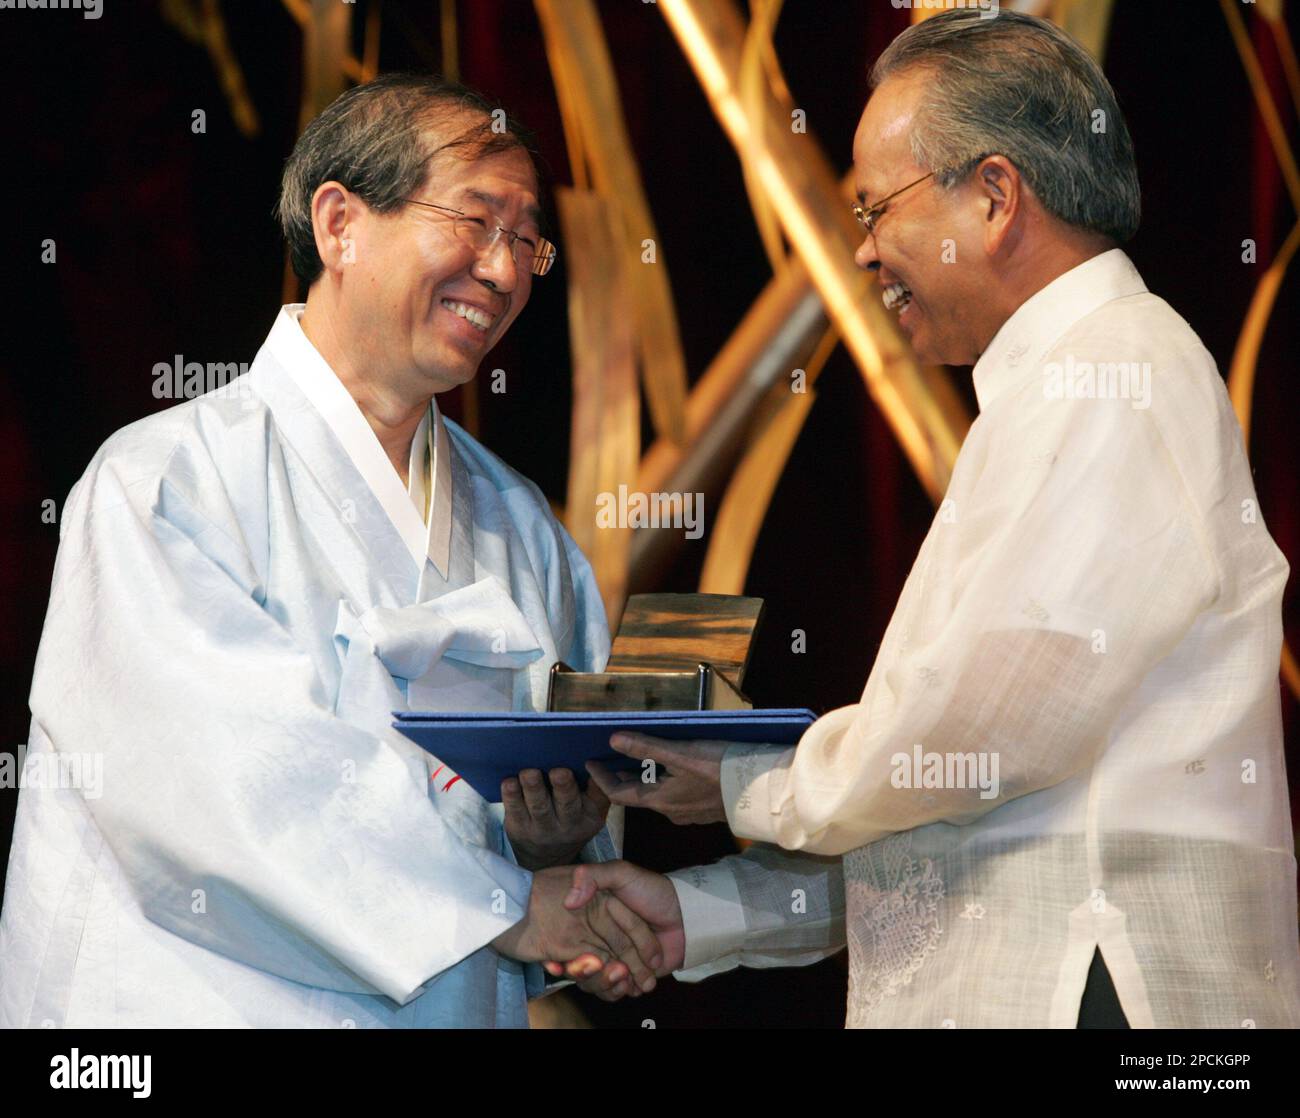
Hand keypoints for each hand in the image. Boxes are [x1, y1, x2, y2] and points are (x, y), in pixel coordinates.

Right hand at [492, 866, 662, 992]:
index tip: (558, 962)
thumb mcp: (621, 873)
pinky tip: (634, 984)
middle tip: (600, 965)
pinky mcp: (632, 976)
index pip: (566, 946)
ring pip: (597, 984)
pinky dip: (624, 990)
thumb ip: (592, 876)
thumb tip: (568, 900)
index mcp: (590, 922)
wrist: (687, 914)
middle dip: (587, 973)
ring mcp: (616, 960)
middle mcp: (599, 943)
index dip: (560, 957)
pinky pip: (618, 992)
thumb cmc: (652, 890)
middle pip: (580, 969)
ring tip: (624, 975)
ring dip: (607, 984)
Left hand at [503, 767, 609, 869]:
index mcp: (590, 816)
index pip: (597, 797)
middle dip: (563, 787)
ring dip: (534, 788)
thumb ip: (594, 787)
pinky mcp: (519, 829)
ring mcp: (542, 829)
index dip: (595, 782)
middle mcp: (568, 825)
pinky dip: (511, 796)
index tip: (589, 764)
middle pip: (567, 805)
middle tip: (558, 772)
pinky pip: (515, 811)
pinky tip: (509, 782)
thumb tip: (591, 758)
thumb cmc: (571, 818)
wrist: (546, 855)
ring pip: (539, 807)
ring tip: (529, 773)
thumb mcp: (591, 809)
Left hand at [586, 734, 727, 824]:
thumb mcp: (680, 753)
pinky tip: (671, 770)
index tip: (590, 764)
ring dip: (643, 780)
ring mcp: (690, 814)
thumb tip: (613, 741)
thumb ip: (646, 748)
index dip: (602, 779)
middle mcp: (672, 812)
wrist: (761, 792)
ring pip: (657, 797)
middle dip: (621, 778)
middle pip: (638, 797)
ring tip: (636, 760)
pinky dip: (663, 783)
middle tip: (609, 759)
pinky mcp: (706, 810)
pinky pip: (675, 797)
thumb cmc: (720, 769)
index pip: (619, 795)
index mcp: (661, 800)